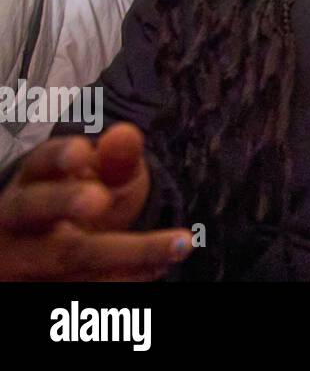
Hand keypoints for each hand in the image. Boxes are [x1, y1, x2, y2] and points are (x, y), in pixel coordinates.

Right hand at [0, 124, 192, 280]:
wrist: (64, 248)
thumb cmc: (87, 201)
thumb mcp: (105, 178)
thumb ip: (118, 158)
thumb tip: (126, 134)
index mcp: (33, 179)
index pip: (41, 162)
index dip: (59, 156)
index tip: (83, 151)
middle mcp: (17, 218)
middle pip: (35, 208)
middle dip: (65, 201)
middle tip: (100, 199)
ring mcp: (20, 259)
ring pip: (65, 257)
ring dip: (124, 253)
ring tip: (176, 244)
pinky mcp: (36, 289)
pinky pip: (80, 287)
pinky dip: (124, 278)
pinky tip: (160, 265)